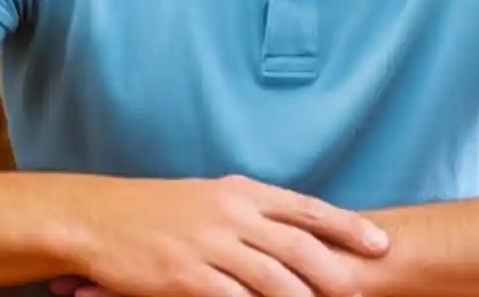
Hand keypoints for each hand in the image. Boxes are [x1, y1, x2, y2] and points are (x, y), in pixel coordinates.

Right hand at [53, 174, 389, 296]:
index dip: (347, 227)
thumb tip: (295, 227)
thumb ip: (251, 211)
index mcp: (241, 192)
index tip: (380, 244)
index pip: (306, 208)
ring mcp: (208, 245)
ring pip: (272, 276)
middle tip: (365, 289)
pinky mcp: (184, 275)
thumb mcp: (210, 197)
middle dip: (337, 270)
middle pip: (299, 244)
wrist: (99, 217)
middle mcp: (231, 214)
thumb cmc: (157, 210)